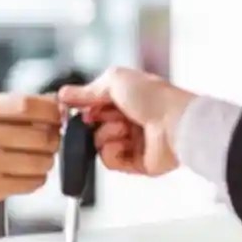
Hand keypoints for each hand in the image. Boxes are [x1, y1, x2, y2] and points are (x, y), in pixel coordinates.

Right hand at [0, 94, 61, 223]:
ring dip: (49, 159)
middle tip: (53, 140)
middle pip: (40, 136)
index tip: (60, 116)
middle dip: (55, 139)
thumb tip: (60, 103)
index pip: (27, 105)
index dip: (52, 111)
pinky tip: (30, 172)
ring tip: (42, 156)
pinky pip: (33, 182)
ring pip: (40, 162)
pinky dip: (39, 177)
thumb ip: (23, 105)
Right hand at [57, 67, 196, 176]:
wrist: (176, 122)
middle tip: (107, 116)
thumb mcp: (115, 80)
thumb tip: (65, 94)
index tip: (75, 107)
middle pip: (94, 126)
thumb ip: (88, 89)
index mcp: (126, 97)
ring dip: (106, 135)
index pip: (94, 105)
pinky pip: (110, 162)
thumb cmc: (154, 97)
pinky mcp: (136, 162)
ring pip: (100, 145)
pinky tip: (124, 143)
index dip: (84, 107)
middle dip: (94, 122)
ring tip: (123, 128)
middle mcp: (129, 119)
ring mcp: (133, 141)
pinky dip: (113, 153)